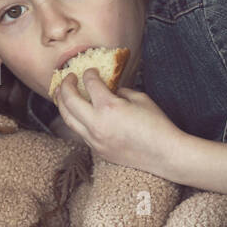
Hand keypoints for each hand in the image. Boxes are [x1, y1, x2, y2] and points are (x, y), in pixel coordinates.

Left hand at [54, 69, 182, 172]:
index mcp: (108, 107)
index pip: (90, 83)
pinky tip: (77, 114)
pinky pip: (79, 132)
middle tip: (68, 78)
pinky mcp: (97, 150)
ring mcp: (94, 139)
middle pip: (69, 100)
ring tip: (61, 94)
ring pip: (68, 119)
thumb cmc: (157, 125)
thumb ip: (121, 92)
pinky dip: (75, 120)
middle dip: (65, 85)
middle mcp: (96, 124)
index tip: (91, 71)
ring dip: (62, 104)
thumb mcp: (141, 99)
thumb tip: (110, 91)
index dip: (89, 73)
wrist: (165, 155)